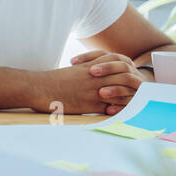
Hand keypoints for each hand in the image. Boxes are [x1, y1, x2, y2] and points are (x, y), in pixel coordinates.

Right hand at [30, 52, 146, 114]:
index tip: (131, 75)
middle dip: (134, 84)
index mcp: (92, 66)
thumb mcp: (71, 71)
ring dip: (130, 97)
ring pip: (122, 92)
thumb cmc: (50, 81)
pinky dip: (119, 110)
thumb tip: (92, 76)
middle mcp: (96, 77)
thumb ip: (85, 71)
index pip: (119, 62)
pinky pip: (112, 107)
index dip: (128, 68)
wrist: (37, 87)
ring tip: (135, 104)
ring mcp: (94, 90)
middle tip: (139, 91)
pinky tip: (121, 113)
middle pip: (125, 76)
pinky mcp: (90, 104)